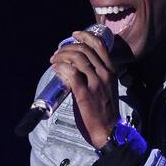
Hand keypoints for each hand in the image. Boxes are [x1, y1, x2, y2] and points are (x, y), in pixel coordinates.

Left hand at [49, 29, 118, 147]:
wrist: (109, 131)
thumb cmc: (105, 112)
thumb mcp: (106, 88)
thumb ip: (95, 76)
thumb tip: (76, 69)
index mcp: (111, 71)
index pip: (99, 45)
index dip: (85, 36)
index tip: (75, 35)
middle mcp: (104, 73)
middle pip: (84, 49)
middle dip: (67, 48)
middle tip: (57, 53)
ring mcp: (95, 82)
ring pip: (77, 58)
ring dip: (62, 56)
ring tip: (54, 60)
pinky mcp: (85, 93)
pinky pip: (71, 72)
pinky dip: (61, 67)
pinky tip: (55, 68)